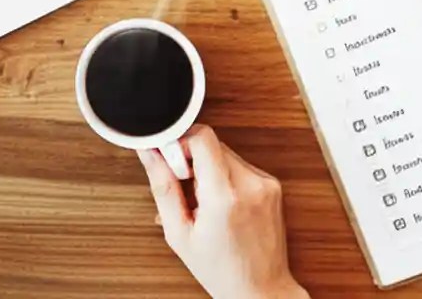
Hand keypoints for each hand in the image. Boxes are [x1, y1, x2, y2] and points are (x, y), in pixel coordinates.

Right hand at [138, 126, 307, 298]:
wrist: (261, 289)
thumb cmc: (221, 270)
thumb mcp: (179, 233)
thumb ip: (162, 186)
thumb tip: (149, 154)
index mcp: (224, 196)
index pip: (202, 138)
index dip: (179, 141)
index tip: (169, 158)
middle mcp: (251, 184)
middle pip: (212, 143)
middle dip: (190, 158)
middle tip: (183, 186)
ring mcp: (265, 183)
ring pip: (225, 152)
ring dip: (208, 167)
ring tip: (202, 199)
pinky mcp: (272, 185)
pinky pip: (240, 165)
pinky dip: (224, 176)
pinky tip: (219, 202)